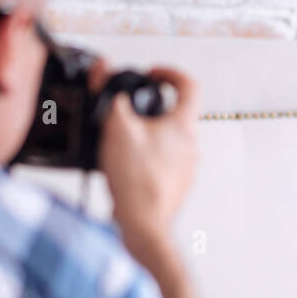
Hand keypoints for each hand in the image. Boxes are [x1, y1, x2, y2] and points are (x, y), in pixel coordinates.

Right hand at [91, 58, 200, 256]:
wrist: (144, 224)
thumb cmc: (136, 181)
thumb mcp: (117, 128)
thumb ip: (112, 97)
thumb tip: (105, 74)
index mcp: (183, 126)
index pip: (189, 85)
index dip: (170, 73)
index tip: (153, 74)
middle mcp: (191, 146)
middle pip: (176, 114)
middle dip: (152, 108)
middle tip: (130, 112)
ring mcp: (187, 168)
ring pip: (169, 141)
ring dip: (149, 135)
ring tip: (125, 141)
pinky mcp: (177, 186)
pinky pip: (164, 163)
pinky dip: (148, 158)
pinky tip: (128, 165)